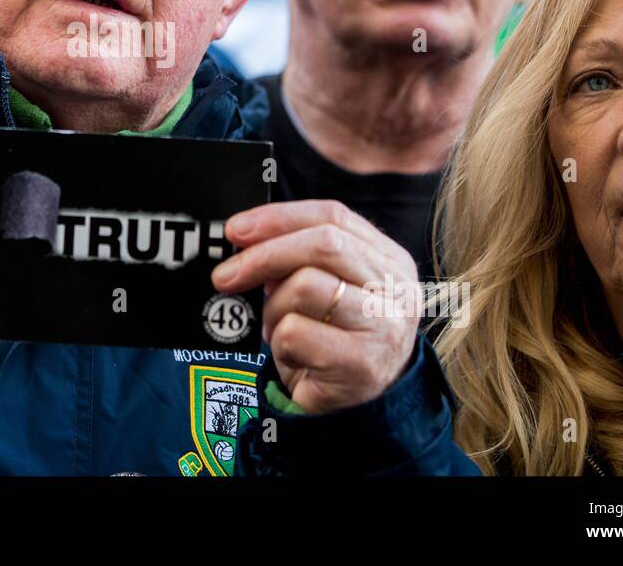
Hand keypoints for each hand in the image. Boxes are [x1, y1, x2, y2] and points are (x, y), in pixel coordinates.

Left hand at [212, 200, 418, 413]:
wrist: (362, 407)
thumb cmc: (338, 338)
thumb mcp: (330, 288)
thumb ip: (301, 258)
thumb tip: (249, 239)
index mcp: (390, 260)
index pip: (333, 216)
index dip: (279, 217)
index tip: (237, 228)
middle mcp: (395, 289)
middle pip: (322, 244)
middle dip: (264, 254)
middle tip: (227, 274)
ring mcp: (382, 326)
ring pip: (303, 287)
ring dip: (274, 308)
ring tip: (279, 328)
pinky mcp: (359, 363)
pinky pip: (293, 333)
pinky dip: (279, 343)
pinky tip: (293, 355)